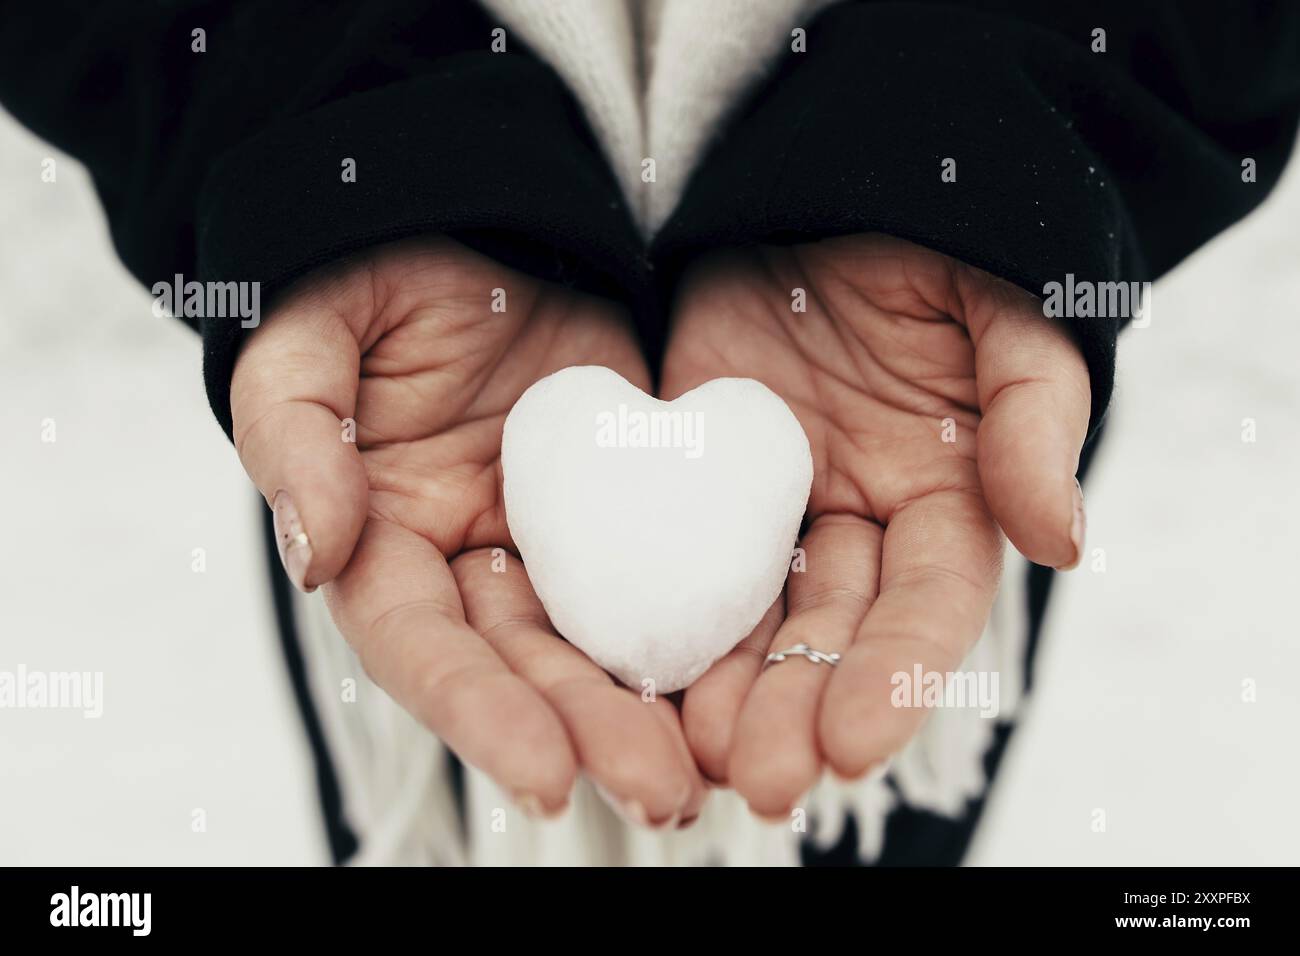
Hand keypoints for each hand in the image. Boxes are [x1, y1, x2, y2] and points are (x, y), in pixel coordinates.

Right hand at [231, 238, 706, 825]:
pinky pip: (677, 568)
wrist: (487, 216)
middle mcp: (474, 562)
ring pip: (608, 639)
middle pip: (529, 667)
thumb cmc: (382, 270)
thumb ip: (293, 431)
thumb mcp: (314, 333)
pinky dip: (714, 626)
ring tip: (723, 767)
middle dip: (590, 731)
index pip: (422, 645)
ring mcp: (560, 540)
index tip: (546, 779)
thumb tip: (313, 552)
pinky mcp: (637, 505)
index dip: (478, 712)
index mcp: (387, 538)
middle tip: (664, 793)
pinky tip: (762, 676)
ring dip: (660, 708)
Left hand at [666, 234, 1089, 816]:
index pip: (928, 605)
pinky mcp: (690, 486)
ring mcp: (771, 510)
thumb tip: (1066, 541)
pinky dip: (656, 622)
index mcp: (942, 494)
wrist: (808, 186)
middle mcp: (858, 522)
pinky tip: (627, 680)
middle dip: (800, 711)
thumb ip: (1035, 414)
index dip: (897, 677)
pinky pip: (669, 560)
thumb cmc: (921, 237)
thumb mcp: (998, 306)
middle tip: (756, 783)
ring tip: (689, 760)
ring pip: (752, 620)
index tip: (853, 749)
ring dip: (726, 694)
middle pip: (833, 636)